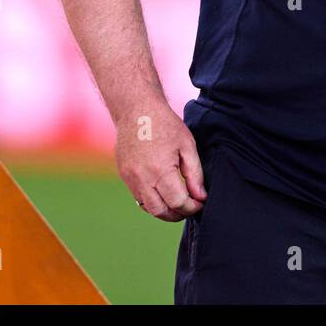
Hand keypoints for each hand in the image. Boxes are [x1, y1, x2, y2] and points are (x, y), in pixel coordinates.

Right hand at [115, 101, 206, 221]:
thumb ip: (194, 174)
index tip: (200, 203)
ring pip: (148, 208)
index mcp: (160, 171)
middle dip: (178, 214)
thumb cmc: (165, 124)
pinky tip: (164, 193)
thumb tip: (201, 197)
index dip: (192, 207)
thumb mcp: (187, 145)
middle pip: (161, 211)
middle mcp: (142, 179)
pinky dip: (152, 202)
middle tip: (190, 207)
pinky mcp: (124, 176)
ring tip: (178, 202)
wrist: (136, 110)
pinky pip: (138, 198)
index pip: (178, 202)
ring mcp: (130, 179)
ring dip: (164, 210)